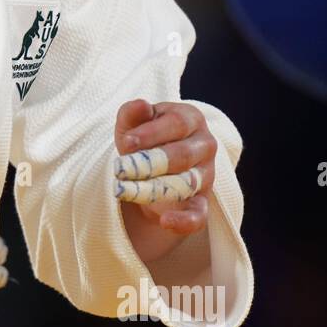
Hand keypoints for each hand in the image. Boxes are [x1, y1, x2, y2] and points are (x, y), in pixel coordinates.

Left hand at [114, 99, 216, 236]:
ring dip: (154, 189)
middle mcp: (205, 145)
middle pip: (181, 155)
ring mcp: (206, 174)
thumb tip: (140, 104)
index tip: (126, 142)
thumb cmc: (143, 138)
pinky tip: (165, 221)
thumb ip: (133, 113)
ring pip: (185, 183)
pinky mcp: (201, 202)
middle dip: (150, 163)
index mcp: (191, 119)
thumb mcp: (132, 123)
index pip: (175, 124)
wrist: (151, 168)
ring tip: (126, 192)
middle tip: (121, 170)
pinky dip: (184, 221)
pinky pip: (198, 214)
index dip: (149, 133)